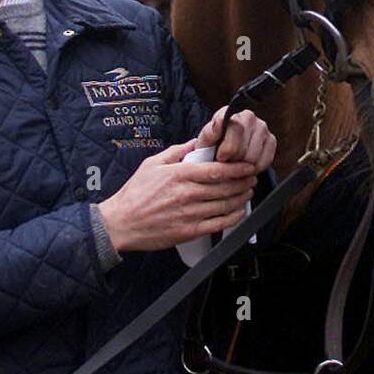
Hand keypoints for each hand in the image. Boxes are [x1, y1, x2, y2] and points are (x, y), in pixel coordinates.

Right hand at [96, 140, 257, 251]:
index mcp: (179, 175)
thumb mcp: (153, 164)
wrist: (120, 223)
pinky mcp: (189, 231)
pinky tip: (239, 211)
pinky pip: (218, 224)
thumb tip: (196, 142)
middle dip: (244, 181)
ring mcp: (189, 214)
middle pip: (225, 187)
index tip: (248, 166)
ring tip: (248, 191)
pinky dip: (233, 217)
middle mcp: (187, 194)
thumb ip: (177, 151)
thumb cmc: (135, 193)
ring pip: (225, 205)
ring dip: (241, 197)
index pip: (217, 170)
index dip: (238, 168)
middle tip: (252, 177)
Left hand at [197, 106, 276, 173]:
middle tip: (226, 162)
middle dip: (233, 161)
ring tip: (234, 164)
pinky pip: (264, 162)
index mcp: (230, 112)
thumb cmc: (213, 147)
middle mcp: (248, 116)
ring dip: (243, 167)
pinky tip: (245, 165)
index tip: (220, 157)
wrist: (223, 153)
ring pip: (254, 158)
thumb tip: (219, 122)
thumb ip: (210, 133)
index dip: (227, 148)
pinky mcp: (271, 140)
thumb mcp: (206, 143)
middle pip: (245, 148)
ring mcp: (262, 127)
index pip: (236, 129)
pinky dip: (254, 169)